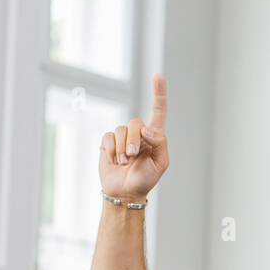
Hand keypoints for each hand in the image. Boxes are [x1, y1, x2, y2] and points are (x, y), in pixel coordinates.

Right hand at [99, 73, 169, 200]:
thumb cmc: (145, 179)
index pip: (158, 111)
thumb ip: (159, 143)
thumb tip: (147, 128)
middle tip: (132, 157)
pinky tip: (114, 161)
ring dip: (122, 149)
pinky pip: (108, 137)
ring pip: (120, 130)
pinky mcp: (108, 142)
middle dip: (133, 141)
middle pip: (135, 123)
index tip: (158, 76)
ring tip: (124, 163)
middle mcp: (139, 133)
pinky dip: (111, 151)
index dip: (159, 93)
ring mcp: (123, 137)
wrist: (125, 192)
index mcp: (154, 136)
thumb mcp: (160, 163)